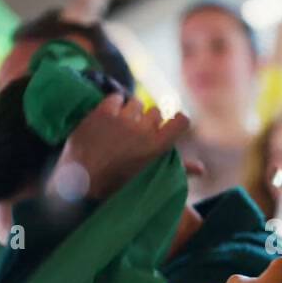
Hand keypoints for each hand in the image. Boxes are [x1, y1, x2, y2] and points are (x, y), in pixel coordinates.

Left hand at [52, 94, 188, 199]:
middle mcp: (142, 129)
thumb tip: (202, 169)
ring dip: (131, 111)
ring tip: (121, 125)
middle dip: (148, 120)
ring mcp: (122, 119)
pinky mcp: (102, 112)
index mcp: (157, 146)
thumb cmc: (118, 185)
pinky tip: (109, 117)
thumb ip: (179, 169)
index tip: (170, 125)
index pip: (181, 120)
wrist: (79, 182)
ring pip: (135, 103)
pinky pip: (115, 97)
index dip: (177, 120)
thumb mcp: (150, 178)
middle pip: (155, 111)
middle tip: (136, 133)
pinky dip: (114, 104)